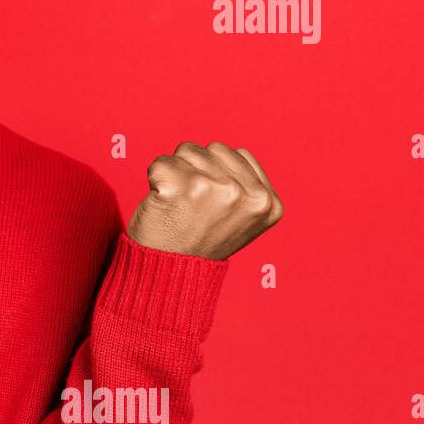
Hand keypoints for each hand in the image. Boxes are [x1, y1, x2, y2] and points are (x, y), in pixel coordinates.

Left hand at [126, 142, 282, 260]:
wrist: (169, 275)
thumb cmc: (200, 242)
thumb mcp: (243, 221)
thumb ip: (246, 187)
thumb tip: (234, 153)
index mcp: (268, 202)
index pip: (238, 154)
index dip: (216, 173)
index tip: (209, 204)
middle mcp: (244, 194)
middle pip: (212, 149)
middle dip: (196, 169)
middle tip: (191, 206)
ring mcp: (213, 188)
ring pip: (187, 150)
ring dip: (176, 172)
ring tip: (179, 204)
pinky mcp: (180, 186)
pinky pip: (160, 162)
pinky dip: (154, 178)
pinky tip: (162, 203)